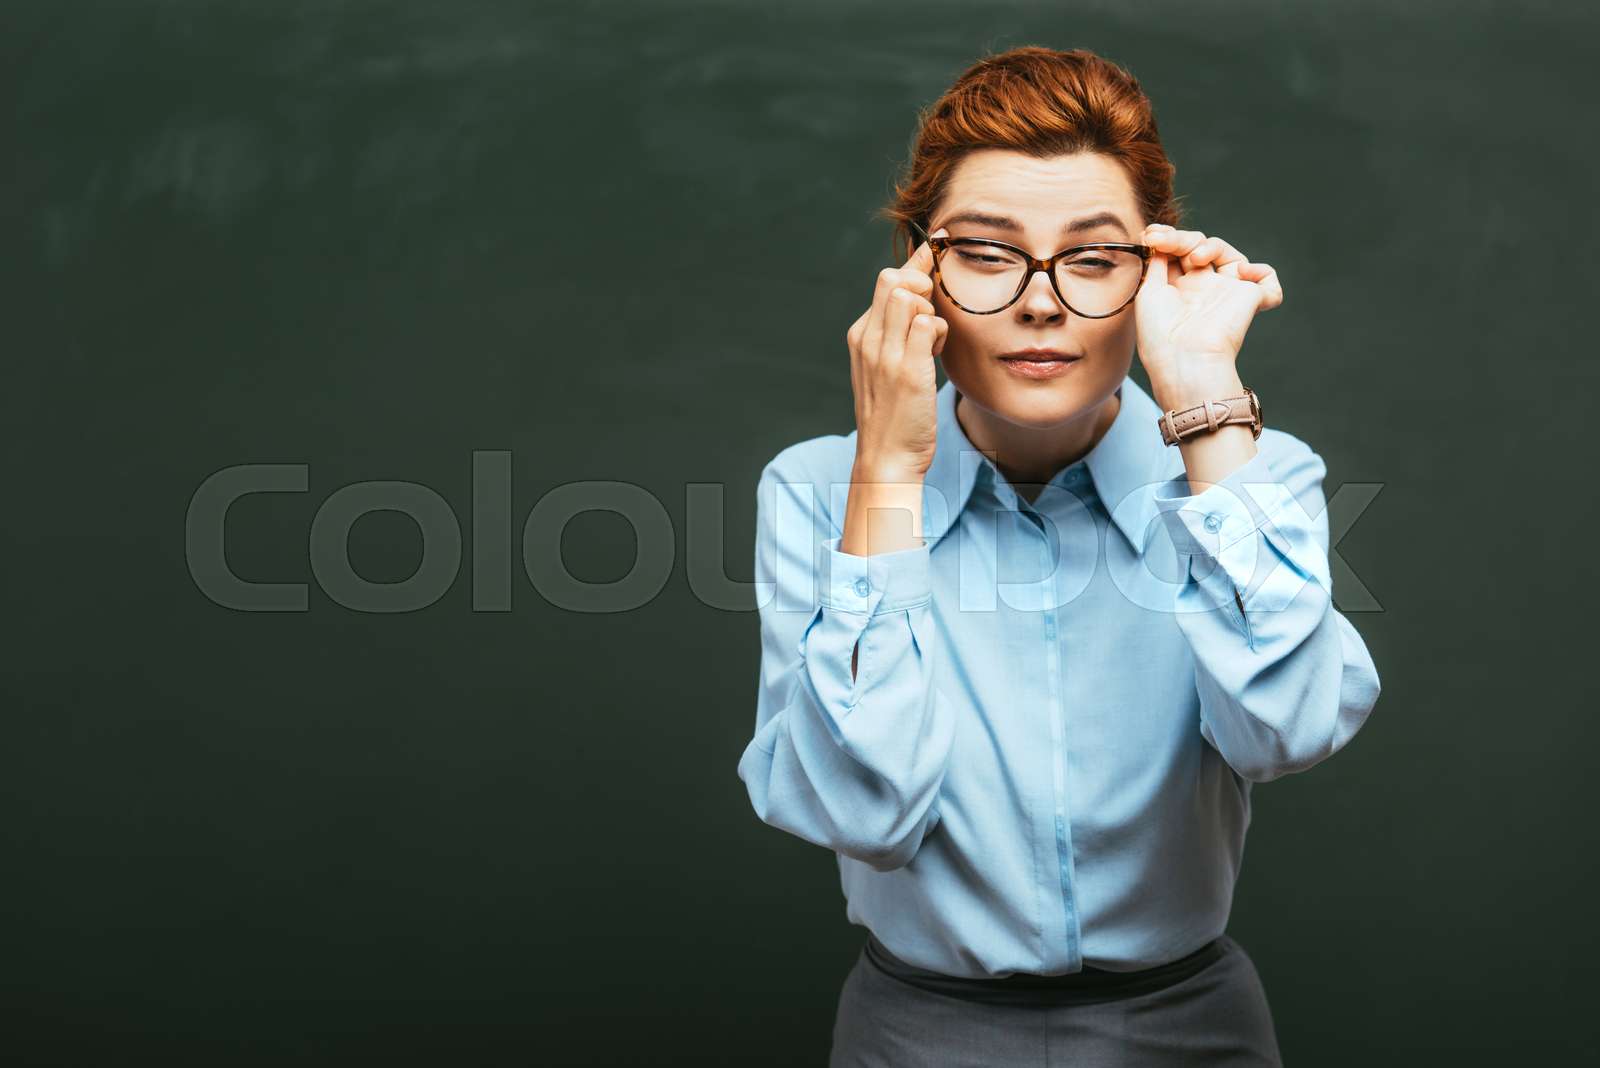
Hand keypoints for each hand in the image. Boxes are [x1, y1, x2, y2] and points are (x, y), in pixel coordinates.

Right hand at [844, 227, 950, 479]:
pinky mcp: (906, 369)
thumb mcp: (889, 368)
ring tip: (931, 340)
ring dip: (929, 310)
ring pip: (908, 296)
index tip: (937, 244)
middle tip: (932, 308)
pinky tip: (934, 352)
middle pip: (892, 278)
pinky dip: (937, 331)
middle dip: (920, 281)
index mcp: (861, 336)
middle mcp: (867, 339)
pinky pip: (926, 324)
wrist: (887, 456)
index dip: (915, 261)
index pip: (885, 281)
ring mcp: (885, 353)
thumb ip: (899, 334)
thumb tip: (923, 303)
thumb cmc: (895, 415)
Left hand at [1132, 223, 1283, 395]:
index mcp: (1178, 291)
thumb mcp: (1148, 291)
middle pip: (1200, 248)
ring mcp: (1226, 294)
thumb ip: (1156, 262)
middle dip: (1182, 239)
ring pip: (1228, 254)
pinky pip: (1267, 278)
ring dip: (1209, 245)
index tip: (1150, 234)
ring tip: (1195, 257)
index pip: (1178, 255)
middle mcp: (1203, 291)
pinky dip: (1259, 270)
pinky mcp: (1250, 299)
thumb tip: (1157, 239)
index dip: (1167, 240)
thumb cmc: (1161, 333)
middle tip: (1163, 240)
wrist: (1185, 359)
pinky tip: (1240, 272)